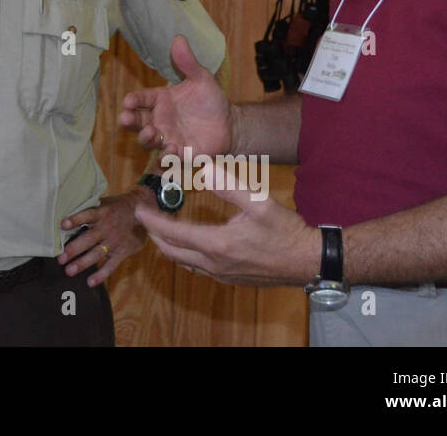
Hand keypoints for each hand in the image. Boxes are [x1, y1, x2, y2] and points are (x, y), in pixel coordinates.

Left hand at [58, 191, 151, 286]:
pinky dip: (101, 274)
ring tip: (69, 271)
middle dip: (74, 249)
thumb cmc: (116, 207)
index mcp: (101, 213)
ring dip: (82, 263)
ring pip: (96, 254)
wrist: (142, 210)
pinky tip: (90, 282)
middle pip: (88, 239)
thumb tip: (65, 212)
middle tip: (60, 259)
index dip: (75, 220)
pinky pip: (111, 265)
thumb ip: (89, 209)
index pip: (87, 215)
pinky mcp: (122, 251)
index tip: (63, 225)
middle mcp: (107, 227)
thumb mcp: (104, 203)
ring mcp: (114, 241)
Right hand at [119, 35, 231, 157]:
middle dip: (128, 120)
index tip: (128, 101)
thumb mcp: (201, 79)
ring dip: (145, 138)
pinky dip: (166, 157)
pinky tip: (173, 150)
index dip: (132, 100)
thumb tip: (179, 38)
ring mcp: (167, 138)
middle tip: (125, 118)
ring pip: (148, 141)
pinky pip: (167, 158)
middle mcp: (159, 120)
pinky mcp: (179, 154)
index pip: (140, 98)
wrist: (229, 124)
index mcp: (160, 100)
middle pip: (136, 121)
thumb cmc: (211, 101)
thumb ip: (188, 62)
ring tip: (152, 134)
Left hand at [133, 175, 319, 285]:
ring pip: (183, 263)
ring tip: (161, 227)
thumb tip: (206, 168)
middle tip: (145, 217)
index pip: (173, 233)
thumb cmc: (286, 231)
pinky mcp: (230, 279)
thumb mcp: (260, 202)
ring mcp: (221, 274)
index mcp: (217, 244)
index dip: (152, 221)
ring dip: (168, 246)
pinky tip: (187, 243)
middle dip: (154, 234)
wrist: (309, 260)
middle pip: (171, 252)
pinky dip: (184, 255)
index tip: (138, 210)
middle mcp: (214, 263)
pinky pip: (196, 269)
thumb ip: (230, 186)